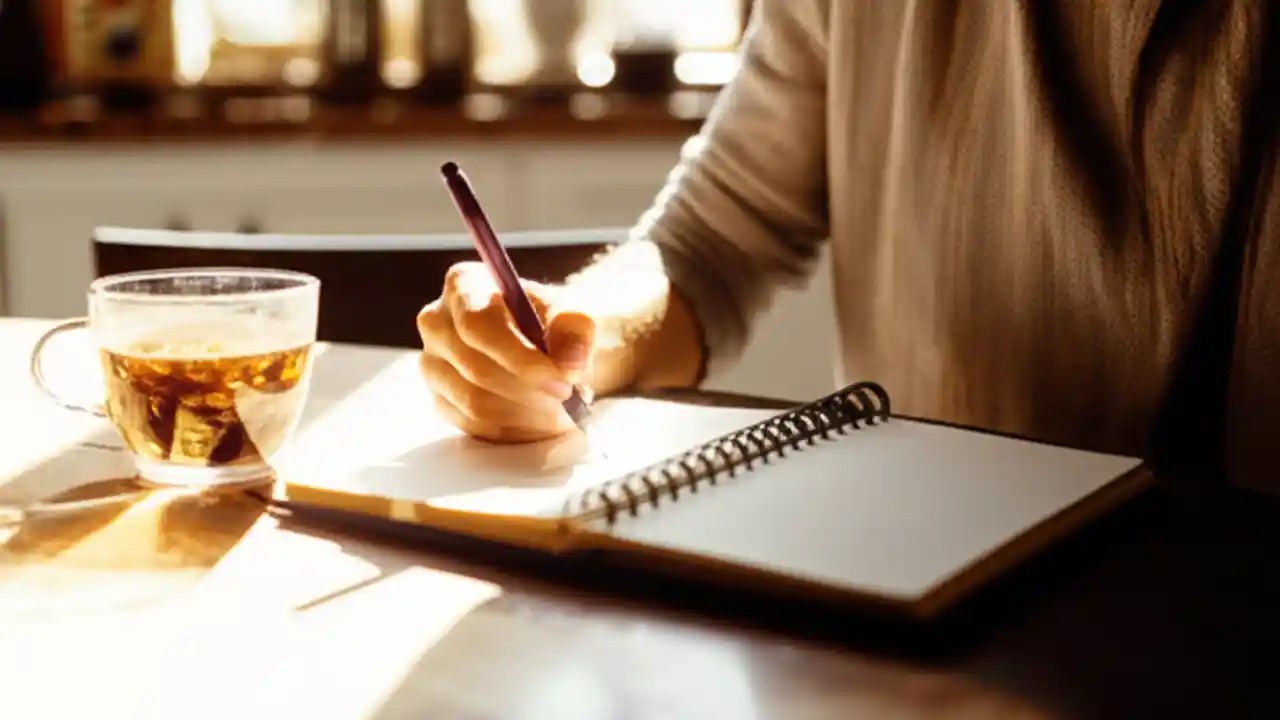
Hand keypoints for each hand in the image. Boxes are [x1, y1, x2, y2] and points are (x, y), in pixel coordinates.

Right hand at [417, 262, 594, 442]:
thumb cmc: (555, 326)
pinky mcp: (440, 400)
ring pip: (474, 402)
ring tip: (560, 409)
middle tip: (569, 397)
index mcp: (464, 284)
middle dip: (529, 390)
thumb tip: (569, 361)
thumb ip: (576, 329)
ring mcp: (432, 364)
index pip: (477, 325)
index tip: (563, 379)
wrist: (547, 350)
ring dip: (525, 413)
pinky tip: (539, 418)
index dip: (520, 358)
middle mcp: (436, 322)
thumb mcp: (573, 316)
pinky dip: (513, 429)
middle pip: (476, 368)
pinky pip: (474, 425)